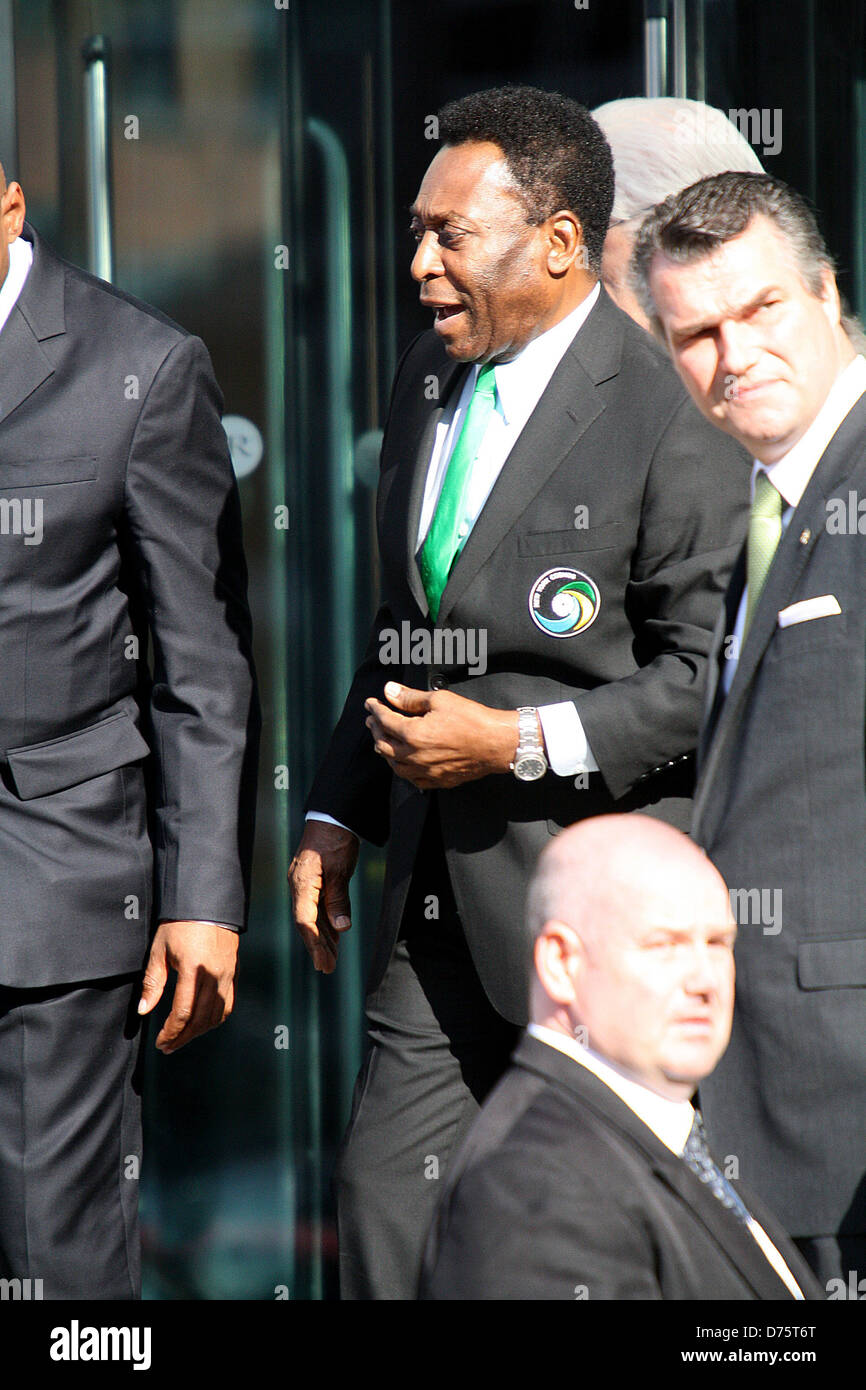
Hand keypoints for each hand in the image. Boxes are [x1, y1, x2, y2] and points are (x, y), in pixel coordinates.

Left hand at [138, 920, 238, 1053]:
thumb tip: (143, 1010)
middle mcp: (213, 975)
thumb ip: (152, 982)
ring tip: (183, 1037)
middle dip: (183, 1037)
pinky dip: (215, 1019)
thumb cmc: (180, 924)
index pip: (183, 1012)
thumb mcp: (159, 950)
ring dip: (198, 1031)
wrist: (208, 905)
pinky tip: (202, 1023)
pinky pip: (227, 1004)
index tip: (160, 1042)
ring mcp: (227, 975)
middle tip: (168, 1047)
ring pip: (216, 1016)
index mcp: (193, 969)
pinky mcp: (233, 973)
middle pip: (200, 1019)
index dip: (171, 1032)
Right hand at [288, 820, 359, 972]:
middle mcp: (299, 886)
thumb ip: (339, 898)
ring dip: (322, 939)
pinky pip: (317, 908)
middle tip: (327, 969)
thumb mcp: (341, 869)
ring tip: (332, 960)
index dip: (315, 944)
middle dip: (317, 947)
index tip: (324, 963)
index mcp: (302, 884)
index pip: (305, 921)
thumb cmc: (335, 839)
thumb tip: (341, 927)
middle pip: (306, 923)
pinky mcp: (313, 882)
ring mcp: (305, 884)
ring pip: (312, 917)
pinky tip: (334, 937)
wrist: (331, 815)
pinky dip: (325, 923)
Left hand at [365, 681, 518, 788]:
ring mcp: (426, 771)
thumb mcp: (439, 700)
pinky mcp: (438, 780)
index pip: (385, 721)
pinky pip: (412, 779)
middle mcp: (415, 757)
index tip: (371, 702)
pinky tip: (403, 763)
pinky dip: (402, 769)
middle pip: (384, 744)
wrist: (497, 743)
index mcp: (413, 735)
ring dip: (385, 751)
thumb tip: (389, 690)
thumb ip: (410, 698)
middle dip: (376, 730)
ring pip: (394, 765)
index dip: (375, 709)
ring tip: (383, 740)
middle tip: (372, 720)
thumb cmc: (472, 719)